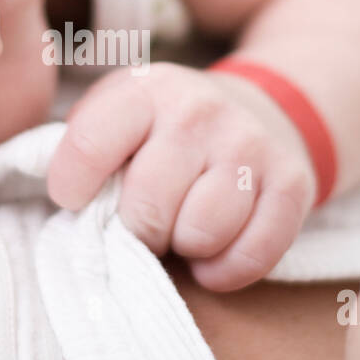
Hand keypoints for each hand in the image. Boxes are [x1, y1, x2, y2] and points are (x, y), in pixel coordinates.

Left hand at [47, 62, 315, 290]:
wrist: (264, 110)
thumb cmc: (168, 129)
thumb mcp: (119, 112)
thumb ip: (82, 146)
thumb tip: (66, 206)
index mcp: (146, 89)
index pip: (88, 148)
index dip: (72, 190)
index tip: (77, 199)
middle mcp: (200, 110)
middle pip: (149, 208)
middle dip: (139, 231)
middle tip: (146, 220)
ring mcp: (250, 145)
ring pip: (202, 234)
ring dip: (186, 247)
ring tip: (184, 226)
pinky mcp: (292, 183)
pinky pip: (251, 256)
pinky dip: (227, 269)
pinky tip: (216, 250)